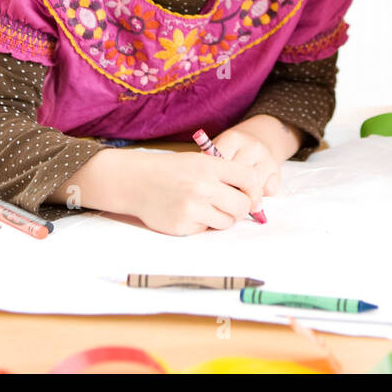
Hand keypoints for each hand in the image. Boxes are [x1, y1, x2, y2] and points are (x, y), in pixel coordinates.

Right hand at [125, 149, 265, 235]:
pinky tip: (190, 213)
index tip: (250, 193)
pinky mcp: (183, 226)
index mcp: (209, 166)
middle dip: (242, 207)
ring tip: (208, 207)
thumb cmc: (172, 171)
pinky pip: (207, 230)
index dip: (254, 188)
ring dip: (223, 217)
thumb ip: (226, 174)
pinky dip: (204, 224)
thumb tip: (255, 197)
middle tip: (232, 205)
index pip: (249, 178)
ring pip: (228, 221)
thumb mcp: (199, 161)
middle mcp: (202, 187)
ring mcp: (192, 208)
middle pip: (243, 205)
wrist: (137, 182)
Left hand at [210, 122, 283, 196]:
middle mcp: (252, 146)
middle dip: (229, 188)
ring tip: (237, 194)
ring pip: (254, 186)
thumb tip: (204, 185)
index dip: (214, 178)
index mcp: (233, 138)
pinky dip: (260, 196)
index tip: (210, 185)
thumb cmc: (233, 150)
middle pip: (238, 176)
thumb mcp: (219, 148)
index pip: (221, 163)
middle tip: (223, 194)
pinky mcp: (277, 172)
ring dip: (244, 195)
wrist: (262, 138)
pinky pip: (268, 191)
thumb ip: (210, 162)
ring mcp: (267, 158)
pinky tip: (252, 193)